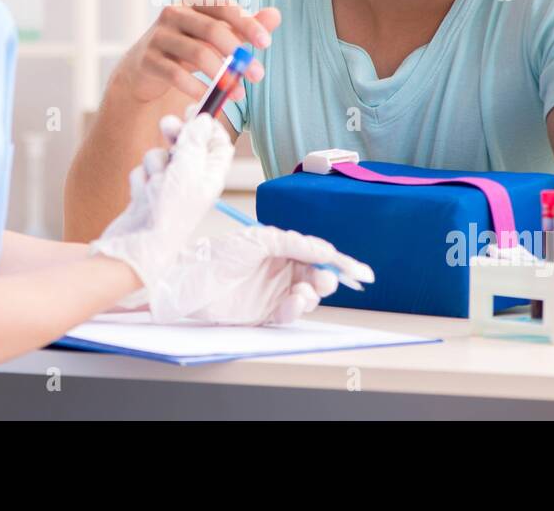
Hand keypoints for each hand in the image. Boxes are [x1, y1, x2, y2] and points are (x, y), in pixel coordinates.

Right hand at [89, 114, 234, 289]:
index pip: (219, 143)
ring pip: (162, 156)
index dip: (208, 126)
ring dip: (155, 162)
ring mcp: (169, 189)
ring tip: (154, 181)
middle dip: (176, 136)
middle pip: (188, 145)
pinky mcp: (148, 194)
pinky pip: (144, 171)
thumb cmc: (168, 211)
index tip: (195, 111)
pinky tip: (142, 194)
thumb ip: (195, 140)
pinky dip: (141, 178)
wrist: (137, 245)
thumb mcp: (187, 168)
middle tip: (168, 125)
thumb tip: (203, 120)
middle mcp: (193, 182)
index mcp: (211, 177)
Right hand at [117, 0, 279, 109]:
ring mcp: (158, 36)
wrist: (144, 69)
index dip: (247, 24)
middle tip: (257, 75)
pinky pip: (176, 74)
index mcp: (193, 2)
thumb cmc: (187, 48)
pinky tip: (211, 97)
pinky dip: (197, 87)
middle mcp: (174, 13)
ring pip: (196, 53)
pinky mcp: (148, 60)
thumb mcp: (215, 36)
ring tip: (238, 93)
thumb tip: (275, 15)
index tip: (266, 43)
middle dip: (238, 54)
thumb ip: (243, 26)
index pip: (224, 7)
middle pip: (211, 30)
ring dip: (222, 75)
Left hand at [145, 226, 374, 325]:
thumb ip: (296, 244)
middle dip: (326, 280)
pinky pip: (289, 314)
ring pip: (307, 298)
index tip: (361, 272)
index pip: (318, 254)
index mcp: (284, 248)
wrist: (192, 279)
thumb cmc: (221, 253)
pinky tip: (291, 302)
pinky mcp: (264, 314)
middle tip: (325, 281)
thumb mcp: (261, 239)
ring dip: (310, 296)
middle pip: (317, 277)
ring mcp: (274, 292)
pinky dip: (295, 310)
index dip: (341, 262)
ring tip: (301, 292)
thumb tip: (327, 251)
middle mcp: (282, 270)